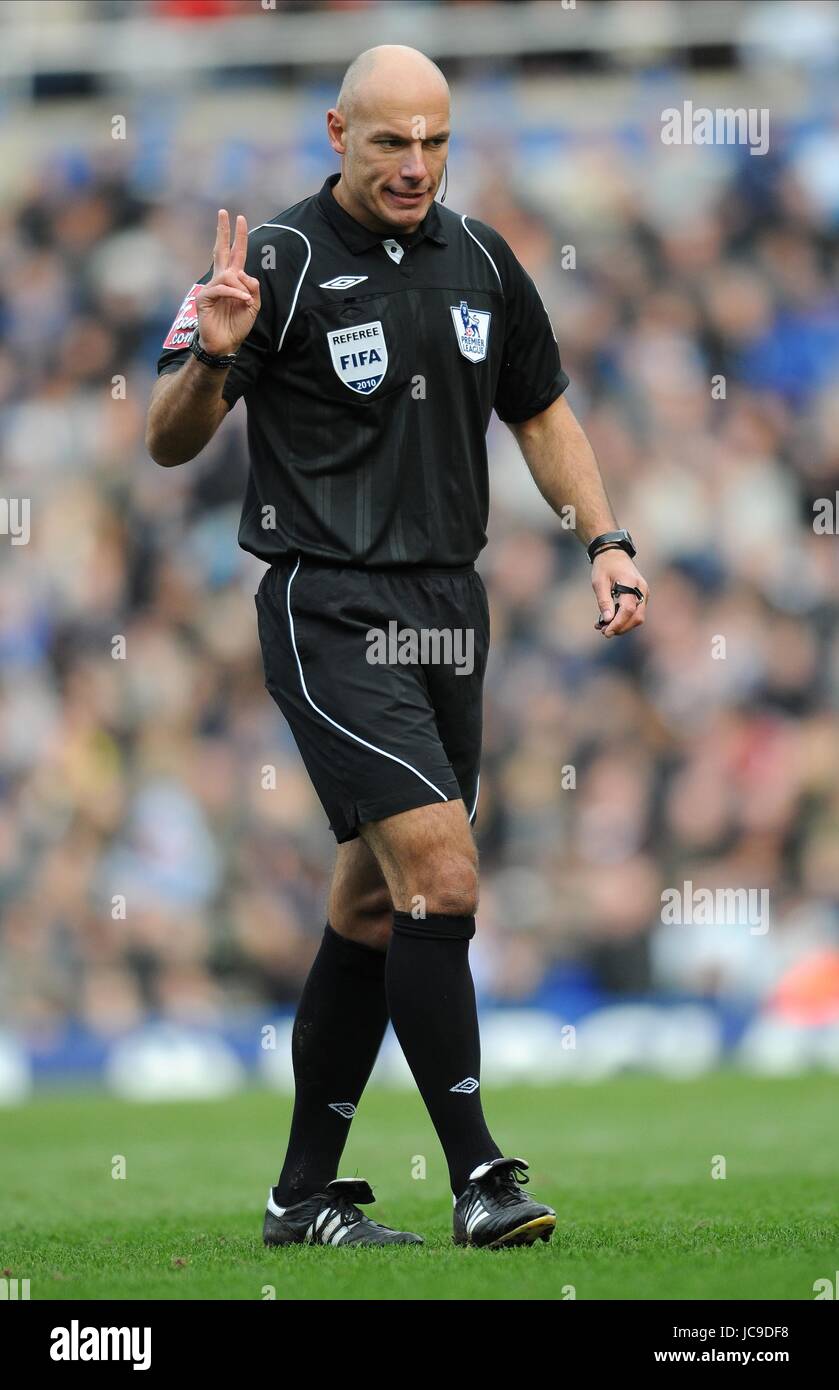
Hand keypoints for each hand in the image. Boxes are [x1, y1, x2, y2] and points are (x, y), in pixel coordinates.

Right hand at [195, 210, 260, 356]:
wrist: (225, 344)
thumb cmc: (237, 326)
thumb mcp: (253, 306)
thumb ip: (253, 289)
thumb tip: (245, 275)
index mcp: (233, 280)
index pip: (236, 254)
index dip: (238, 237)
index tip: (240, 218)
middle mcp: (221, 280)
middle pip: (221, 250)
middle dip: (223, 231)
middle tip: (223, 212)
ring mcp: (211, 287)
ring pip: (228, 275)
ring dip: (241, 288)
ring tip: (245, 301)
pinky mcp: (204, 297)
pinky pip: (222, 288)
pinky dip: (235, 294)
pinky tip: (242, 301)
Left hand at [591, 548, 648, 637]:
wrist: (614, 554)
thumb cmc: (605, 566)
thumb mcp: (599, 582)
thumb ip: (604, 601)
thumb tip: (607, 620)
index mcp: (631, 582)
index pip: (628, 609)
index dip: (618, 623)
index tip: (606, 632)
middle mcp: (642, 589)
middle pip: (637, 617)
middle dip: (621, 627)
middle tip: (604, 631)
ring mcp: (644, 593)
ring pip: (638, 617)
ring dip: (622, 625)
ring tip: (603, 626)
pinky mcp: (641, 596)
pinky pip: (636, 612)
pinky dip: (624, 619)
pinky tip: (610, 619)